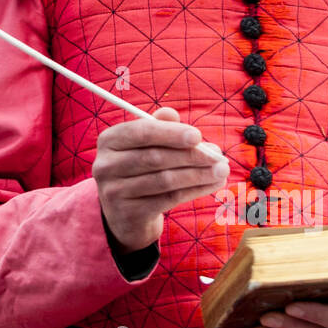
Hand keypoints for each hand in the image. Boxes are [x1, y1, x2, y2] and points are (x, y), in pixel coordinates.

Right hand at [94, 106, 227, 253]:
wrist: (124, 214)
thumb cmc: (140, 170)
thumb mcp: (144, 146)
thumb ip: (158, 127)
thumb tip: (171, 113)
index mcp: (109, 141)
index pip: (141, 132)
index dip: (170, 133)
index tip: (197, 136)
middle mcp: (106, 165)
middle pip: (155, 157)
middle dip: (191, 155)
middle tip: (218, 156)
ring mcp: (114, 192)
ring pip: (165, 180)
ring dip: (198, 174)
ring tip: (221, 170)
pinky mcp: (129, 213)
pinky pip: (169, 199)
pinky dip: (195, 190)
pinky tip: (211, 185)